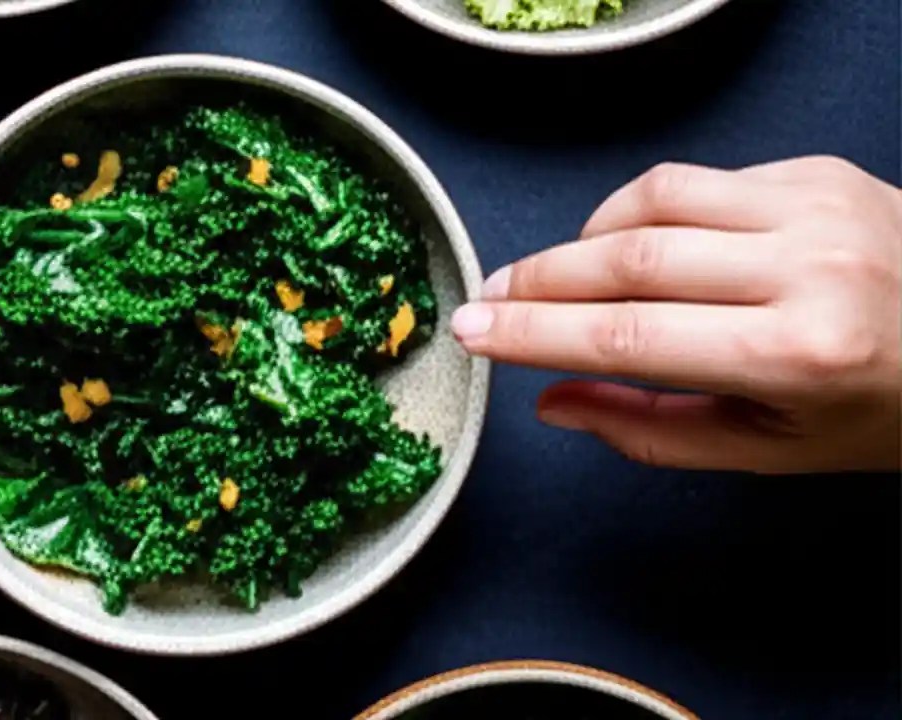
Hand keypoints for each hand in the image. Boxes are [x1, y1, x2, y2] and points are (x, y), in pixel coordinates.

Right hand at [452, 156, 900, 473]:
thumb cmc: (880, 411)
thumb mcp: (768, 450)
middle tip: (488, 297)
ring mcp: (818, 205)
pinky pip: (697, 180)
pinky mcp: (817, 170)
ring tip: (556, 276)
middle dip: (538, 279)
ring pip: (652, 200)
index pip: (629, 335)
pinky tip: (634, 247)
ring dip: (583, 238)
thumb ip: (649, 430)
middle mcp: (811, 268)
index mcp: (800, 356)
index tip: (473, 330)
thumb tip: (551, 401)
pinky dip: (642, 212)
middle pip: (629, 259)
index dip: (533, 333)